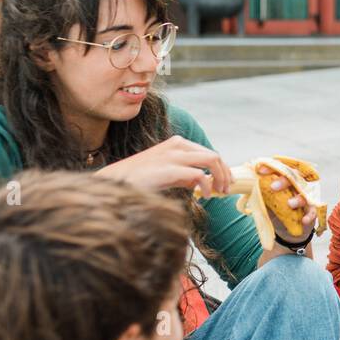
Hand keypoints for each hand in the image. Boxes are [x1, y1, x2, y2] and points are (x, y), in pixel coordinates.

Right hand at [96, 135, 231, 196]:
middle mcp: (177, 145)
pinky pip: (199, 174)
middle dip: (224, 173)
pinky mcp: (169, 169)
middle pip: (213, 155)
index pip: (208, 152)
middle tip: (226, 189)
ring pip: (211, 159)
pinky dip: (206, 186)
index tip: (224, 183)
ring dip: (220, 177)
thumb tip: (199, 182)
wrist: (113, 182)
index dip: (221, 168)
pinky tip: (203, 196)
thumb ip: (182, 174)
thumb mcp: (164, 172)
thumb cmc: (138, 179)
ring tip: (220, 192)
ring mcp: (173, 155)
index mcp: (176, 143)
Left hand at [255, 165, 318, 267]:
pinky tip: (304, 220)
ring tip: (289, 204)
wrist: (285, 229)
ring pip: (304, 194)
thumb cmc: (274, 209)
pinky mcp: (310, 211)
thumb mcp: (264, 199)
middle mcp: (295, 186)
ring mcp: (304, 198)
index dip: (271, 167)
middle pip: (294, 177)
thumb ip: (256, 190)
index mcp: (284, 179)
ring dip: (297, 198)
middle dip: (283, 181)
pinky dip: (309, 215)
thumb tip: (240, 182)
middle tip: (273, 187)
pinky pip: (312, 211)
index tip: (260, 171)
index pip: (279, 168)